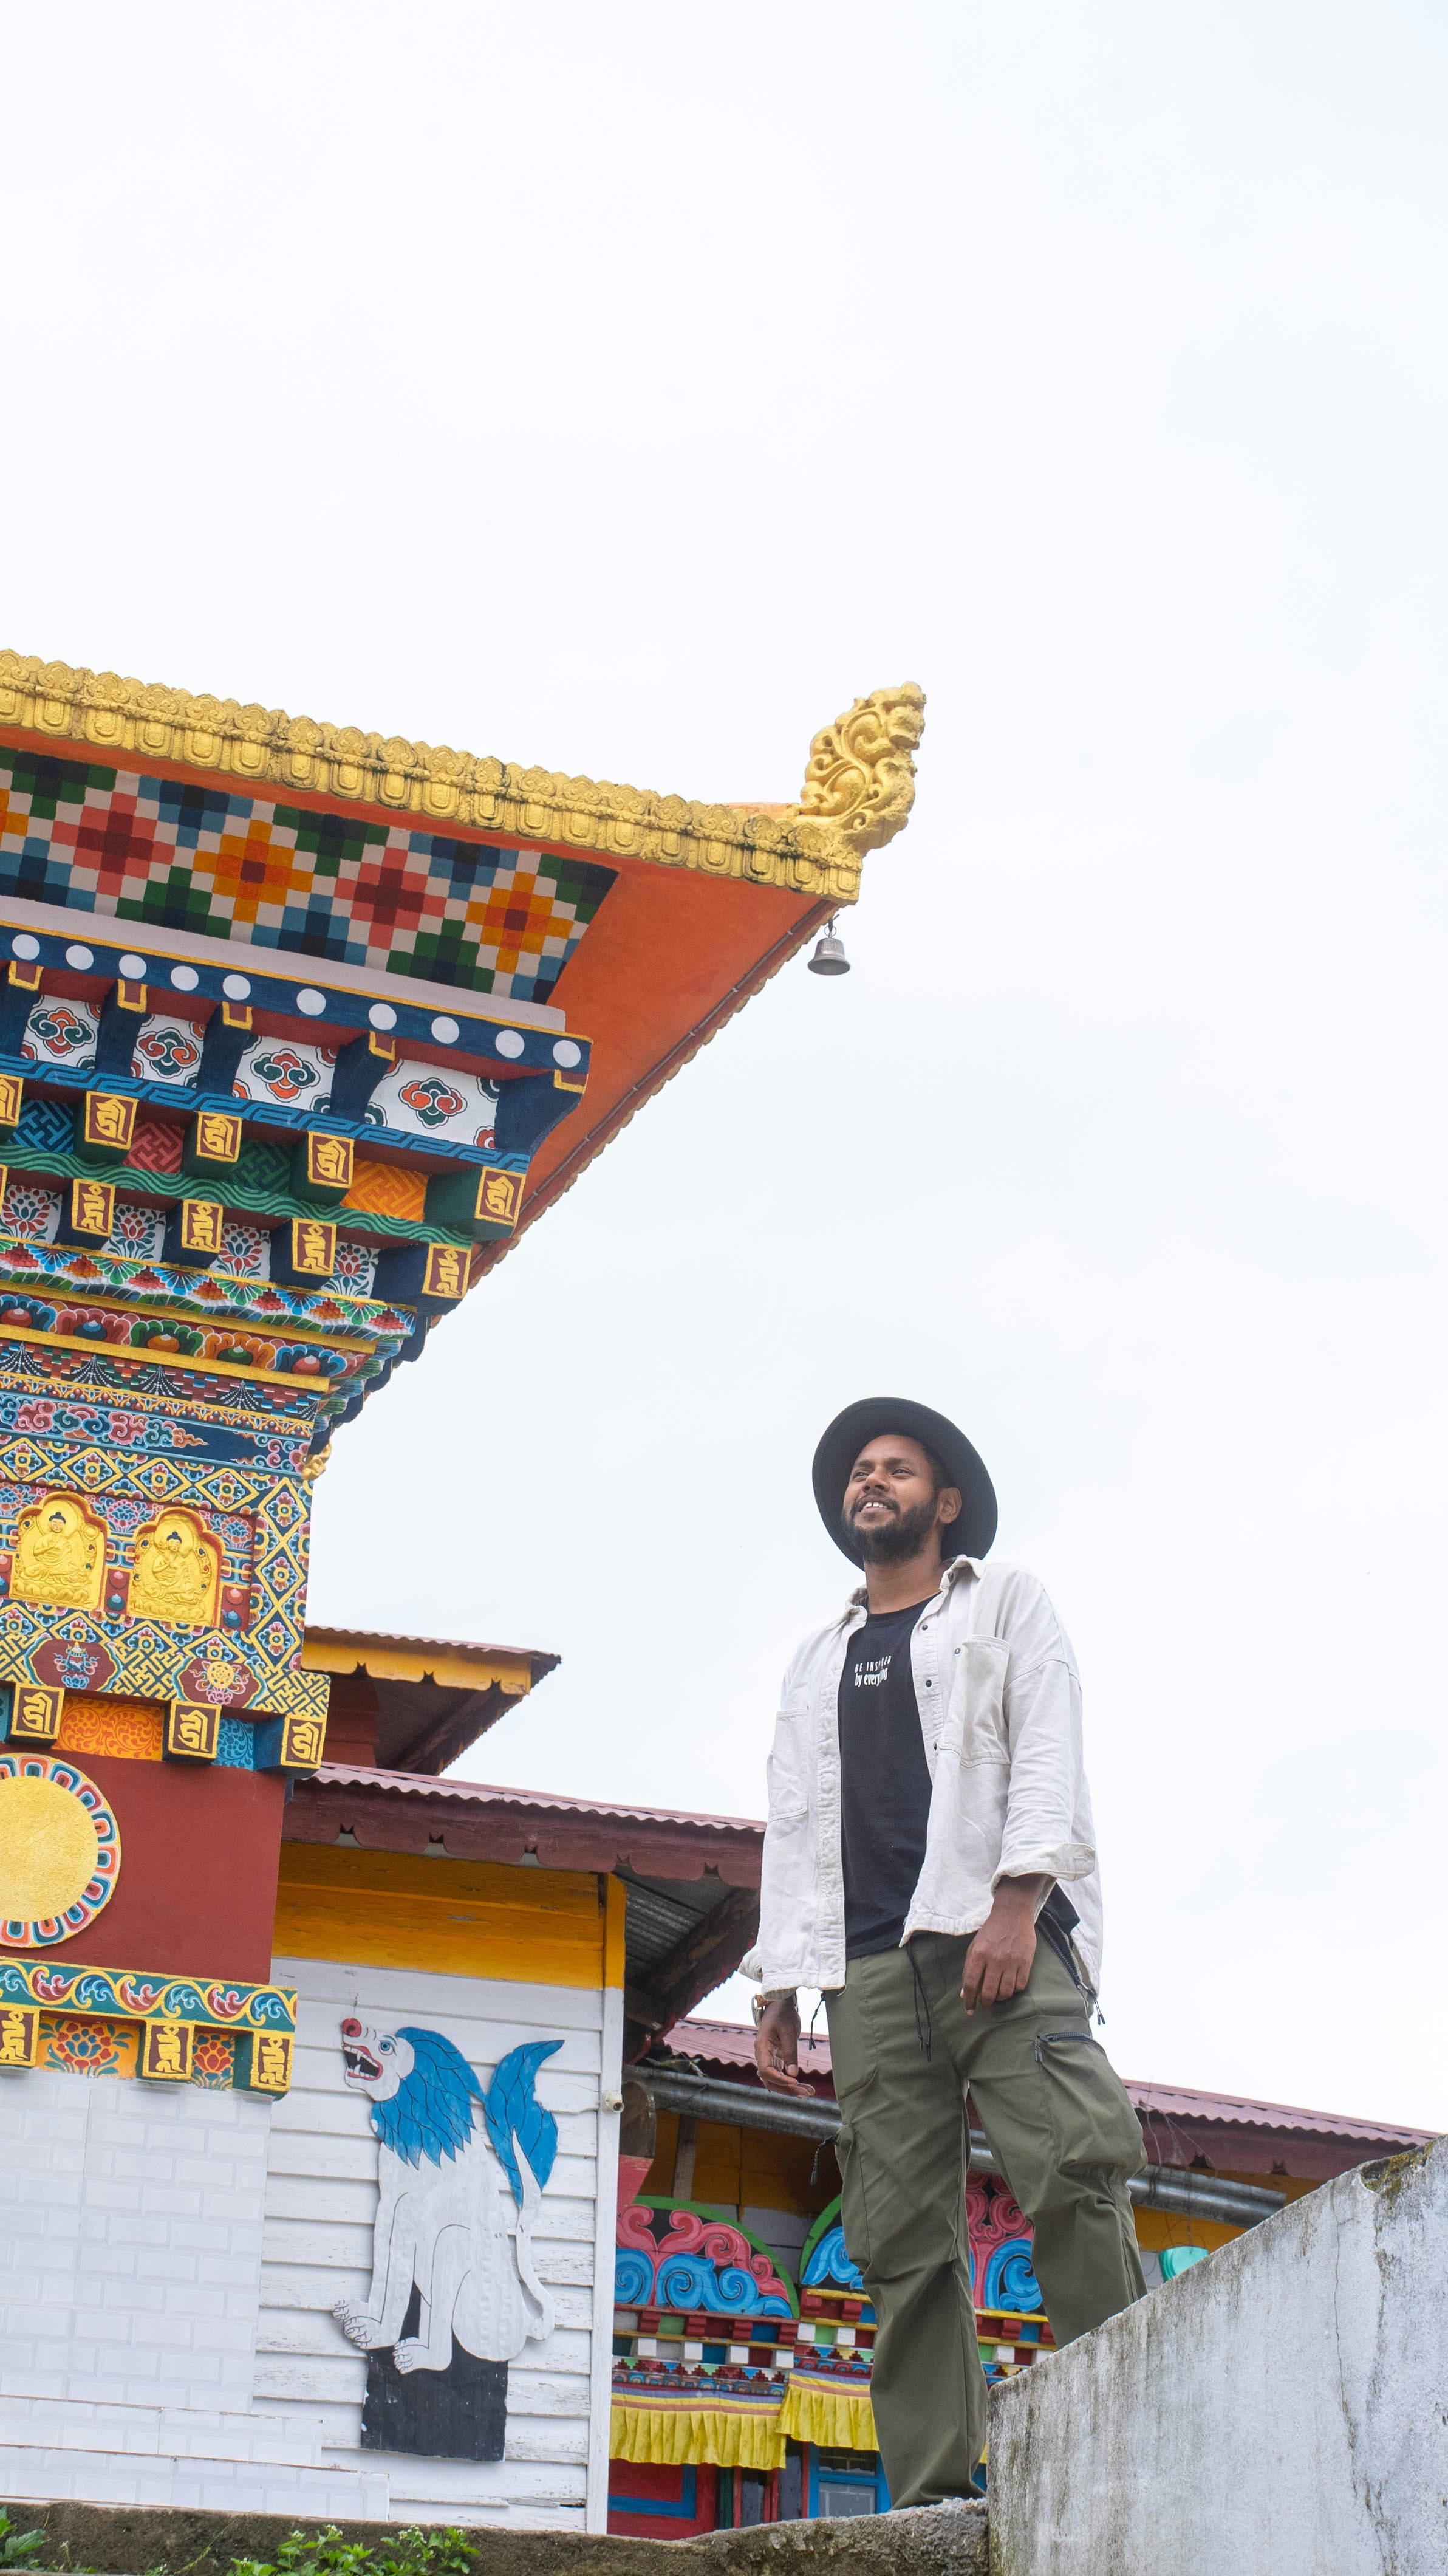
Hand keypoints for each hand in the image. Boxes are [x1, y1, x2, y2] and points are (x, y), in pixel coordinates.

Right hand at [754, 1996, 814, 2095]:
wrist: (779, 2005)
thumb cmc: (783, 2014)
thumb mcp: (789, 2030)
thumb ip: (790, 2052)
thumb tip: (793, 2074)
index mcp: (762, 2047)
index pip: (766, 2070)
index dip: (779, 2079)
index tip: (795, 2081)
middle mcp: (762, 2055)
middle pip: (770, 2080)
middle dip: (787, 2089)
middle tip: (806, 2093)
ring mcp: (768, 2058)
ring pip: (775, 2080)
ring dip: (790, 2088)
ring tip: (809, 2092)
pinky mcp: (775, 2058)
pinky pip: (780, 2074)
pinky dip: (791, 2081)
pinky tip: (803, 2086)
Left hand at [961, 1876, 1044, 2013]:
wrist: (1012, 1915)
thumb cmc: (990, 1932)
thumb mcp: (974, 1947)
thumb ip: (968, 1970)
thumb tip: (964, 1994)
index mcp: (978, 1954)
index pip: (971, 1984)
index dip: (969, 2000)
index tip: (970, 2009)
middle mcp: (995, 1959)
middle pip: (989, 1993)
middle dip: (985, 2002)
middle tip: (985, 2001)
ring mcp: (1011, 1961)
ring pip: (1005, 1993)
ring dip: (1000, 1998)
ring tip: (997, 1993)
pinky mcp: (1025, 1962)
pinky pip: (1020, 1986)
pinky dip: (1014, 1990)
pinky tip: (1010, 1984)